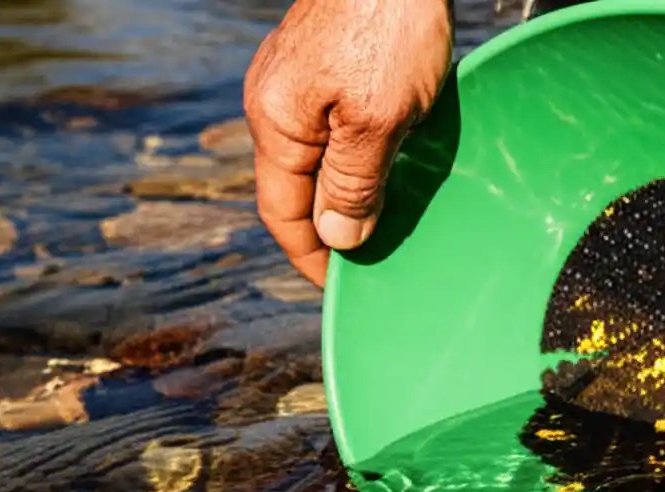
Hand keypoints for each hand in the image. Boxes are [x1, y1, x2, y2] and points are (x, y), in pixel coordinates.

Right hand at [243, 0, 451, 285]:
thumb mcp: (379, 121)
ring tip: (380, 225)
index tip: (342, 290)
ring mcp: (298, 81)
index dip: (310, 258)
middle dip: (327, 230)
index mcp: (277, 124)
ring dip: (344, 194)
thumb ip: (354, 184)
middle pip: (294, 188)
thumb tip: (337, 241)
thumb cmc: (389, 29)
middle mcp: (275, 104)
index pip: (282, 213)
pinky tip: (384, 168)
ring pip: (315, 158)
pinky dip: (354, 159)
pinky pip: (331, 130)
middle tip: (367, 265)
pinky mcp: (326, 65)